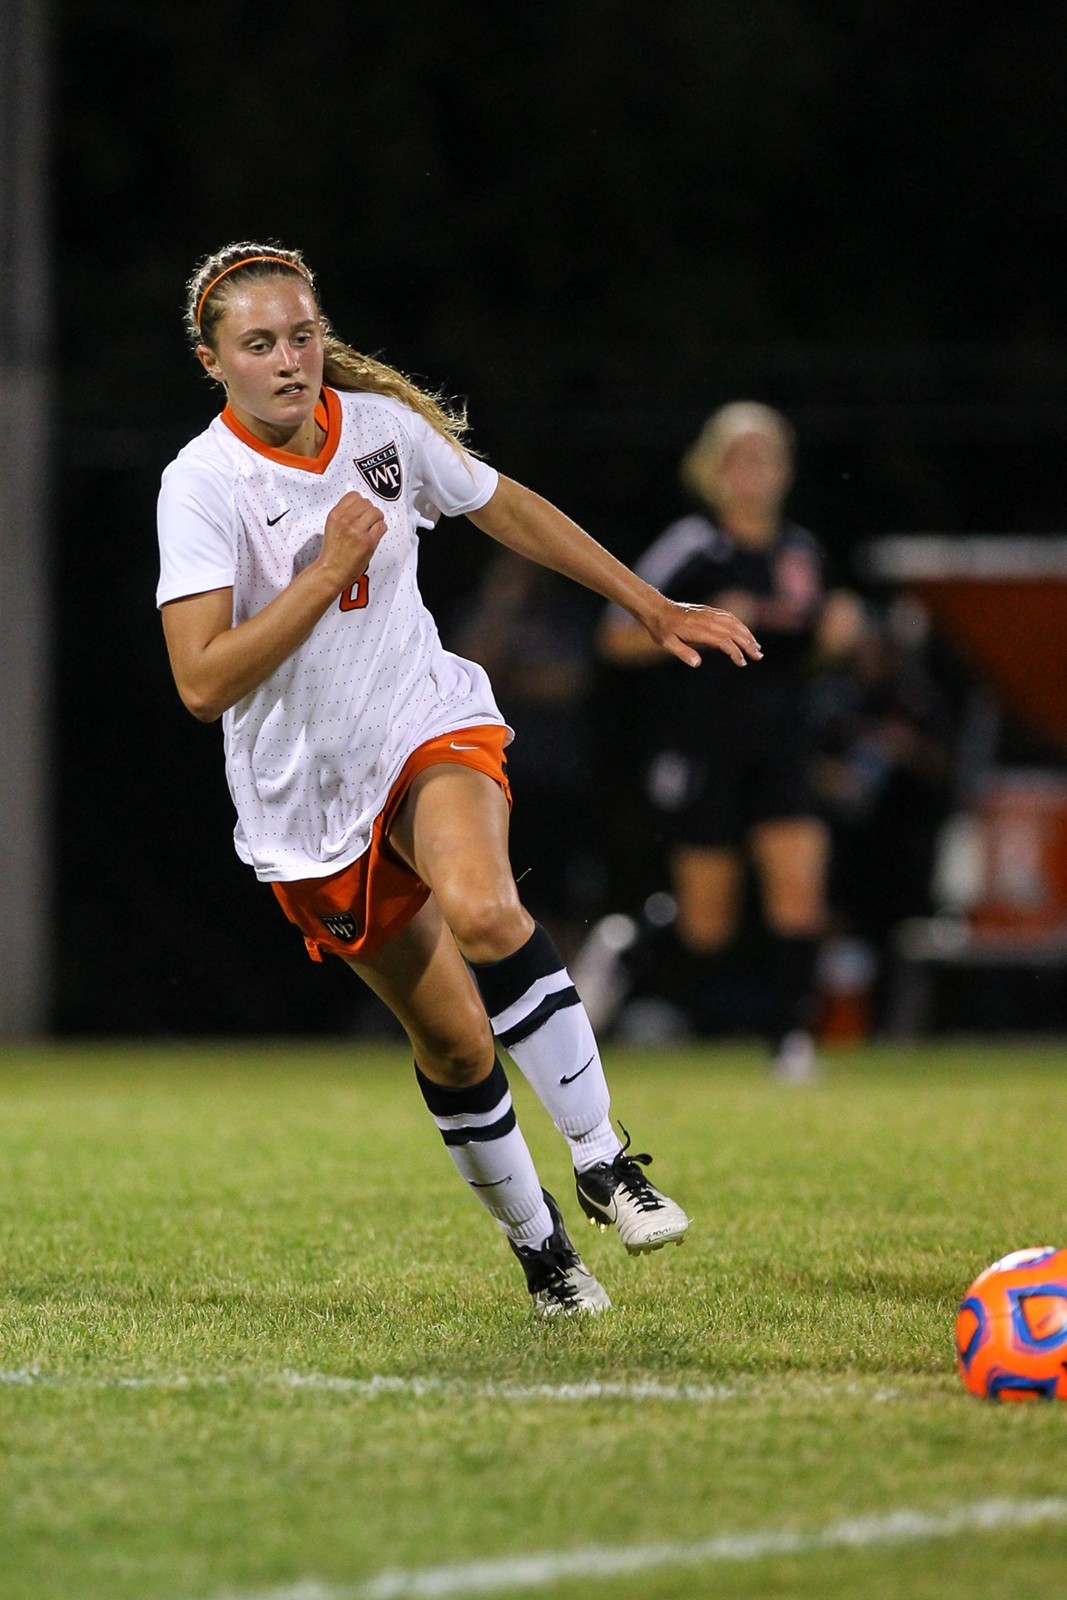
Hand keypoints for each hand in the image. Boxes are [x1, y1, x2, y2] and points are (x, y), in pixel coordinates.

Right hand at [315, 492, 387, 592]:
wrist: (330, 572)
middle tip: (369, 521)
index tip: (362, 510)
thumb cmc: (332, 553)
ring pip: (376, 512)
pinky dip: (381, 530)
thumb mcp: (332, 527)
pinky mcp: (367, 541)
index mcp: (335, 515)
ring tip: (373, 528)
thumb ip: (344, 515)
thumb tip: (361, 508)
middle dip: (370, 511)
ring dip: (377, 519)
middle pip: (367, 503)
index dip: (360, 503)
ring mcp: (357, 530)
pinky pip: (382, 526)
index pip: (354, 495)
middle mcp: (346, 520)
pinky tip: (375, 536)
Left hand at [644, 597, 762, 668]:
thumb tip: (697, 663)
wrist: (658, 609)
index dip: (735, 652)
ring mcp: (710, 614)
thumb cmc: (662, 628)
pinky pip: (729, 616)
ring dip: (747, 634)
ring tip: (756, 646)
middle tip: (758, 656)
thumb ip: (683, 652)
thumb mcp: (667, 643)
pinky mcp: (709, 611)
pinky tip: (745, 632)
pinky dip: (740, 625)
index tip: (742, 662)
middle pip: (734, 631)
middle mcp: (707, 620)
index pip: (724, 641)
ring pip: (734, 623)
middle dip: (748, 644)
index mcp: (699, 629)